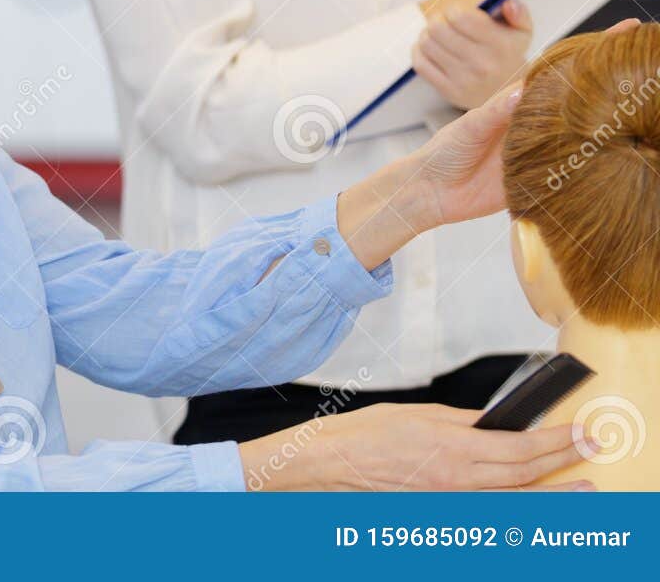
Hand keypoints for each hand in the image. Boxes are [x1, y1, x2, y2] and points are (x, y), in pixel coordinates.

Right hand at [241, 403, 595, 490]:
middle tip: (593, 448)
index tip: (582, 431)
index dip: (558, 440)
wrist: (331, 465)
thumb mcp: (418, 413)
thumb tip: (496, 422)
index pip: (521, 447)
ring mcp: (452, 502)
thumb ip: (462, 419)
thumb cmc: (364, 435)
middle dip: (565, 460)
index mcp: (453, 450)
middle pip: (526, 475)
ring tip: (583, 487)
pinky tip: (532, 504)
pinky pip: (489, 511)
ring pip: (515, 499)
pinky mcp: (442, 512)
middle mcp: (458, 482)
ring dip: (553, 493)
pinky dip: (517, 508)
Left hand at [339, 17, 642, 267]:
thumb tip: (522, 91)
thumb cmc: (444, 152)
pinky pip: (573, 169)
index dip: (589, 51)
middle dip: (612, 81)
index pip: (559, 72)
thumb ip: (494, 111)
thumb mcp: (467, 126)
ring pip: (584, 132)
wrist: (430, 192)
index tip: (622, 29)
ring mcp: (542, 151)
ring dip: (613, 119)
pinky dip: (595, 161)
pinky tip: (622, 151)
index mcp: (518, 103)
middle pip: (580, 100)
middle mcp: (536, 124)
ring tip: (646, 101)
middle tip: (644, 63)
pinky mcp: (542, 180)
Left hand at [413, 0, 531, 108]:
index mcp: (500, 45)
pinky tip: (429, 48)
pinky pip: (421, 64)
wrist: (507, 96)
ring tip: (436, 34)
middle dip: (437, 20)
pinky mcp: (448, 91)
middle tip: (442, 21)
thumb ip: (519, 14)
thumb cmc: (509, 56)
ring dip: (426, 34)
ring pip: (426, 44)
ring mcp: (464, 80)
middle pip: (437, 28)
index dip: (452, 9)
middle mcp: (482, 63)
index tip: (455, 12)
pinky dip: (418, 51)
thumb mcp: (522, 33)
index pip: (460, 16)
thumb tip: (507, 2)